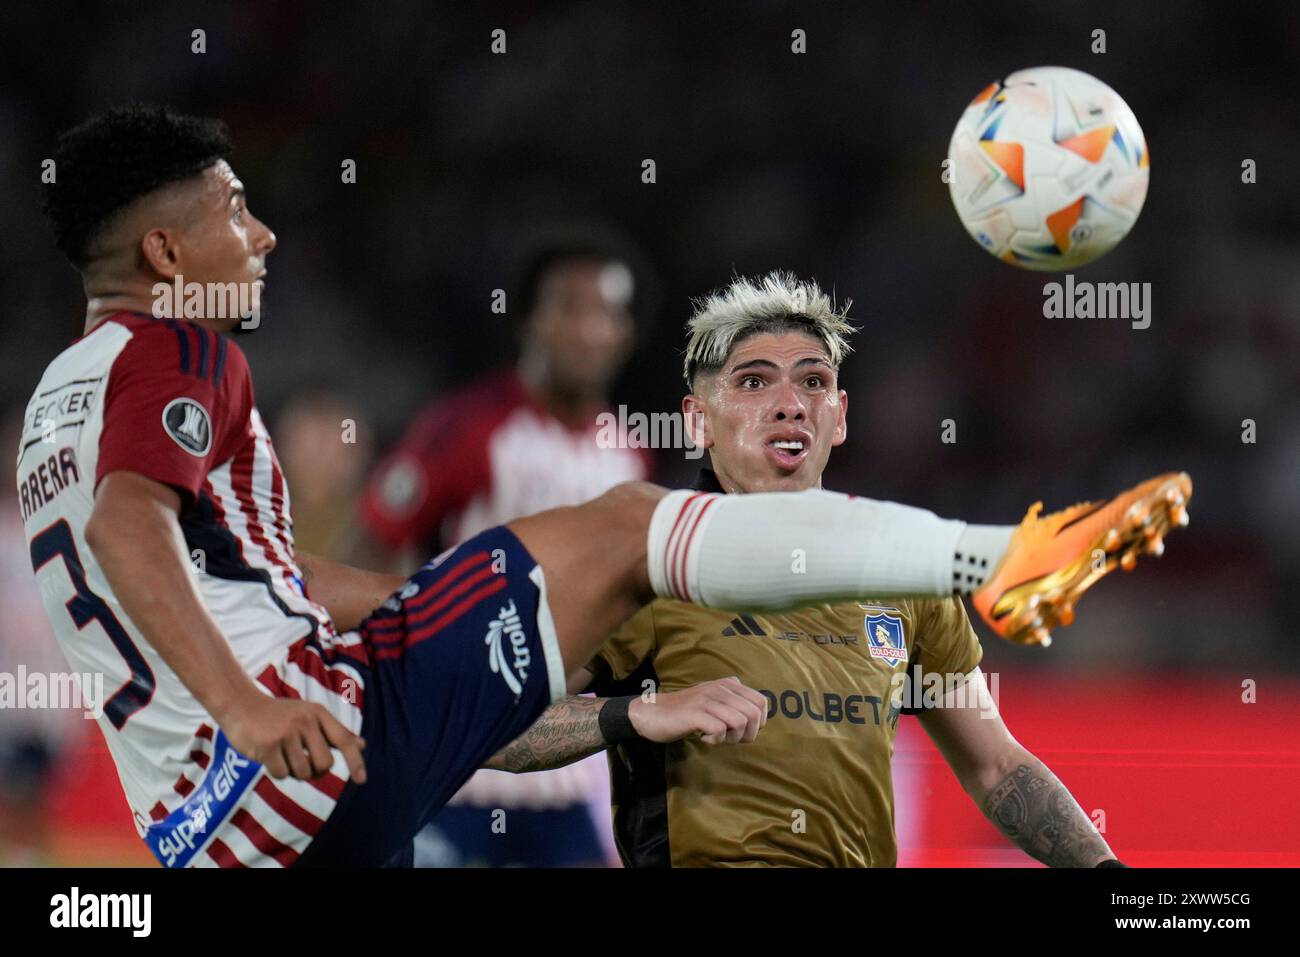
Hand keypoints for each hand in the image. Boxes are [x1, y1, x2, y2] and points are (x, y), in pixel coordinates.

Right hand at [221, 690, 367, 783]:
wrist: (241, 705)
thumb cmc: (279, 715)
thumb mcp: (309, 716)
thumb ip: (334, 732)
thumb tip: (362, 745)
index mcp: (318, 713)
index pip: (343, 740)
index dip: (355, 761)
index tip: (362, 780)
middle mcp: (305, 721)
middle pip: (324, 764)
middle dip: (315, 771)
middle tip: (303, 763)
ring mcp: (286, 732)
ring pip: (302, 772)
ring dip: (294, 772)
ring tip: (284, 756)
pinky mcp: (268, 745)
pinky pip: (282, 775)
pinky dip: (278, 772)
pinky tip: (269, 757)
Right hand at [628, 676, 767, 744]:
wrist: (652, 712)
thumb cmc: (686, 712)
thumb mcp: (713, 701)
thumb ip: (734, 703)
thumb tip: (758, 719)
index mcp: (727, 685)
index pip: (761, 702)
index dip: (758, 722)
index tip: (742, 731)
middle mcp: (719, 689)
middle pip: (754, 714)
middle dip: (747, 734)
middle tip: (729, 738)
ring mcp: (707, 700)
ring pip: (740, 722)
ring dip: (732, 738)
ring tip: (717, 738)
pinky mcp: (694, 714)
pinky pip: (719, 730)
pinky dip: (715, 740)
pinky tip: (703, 738)